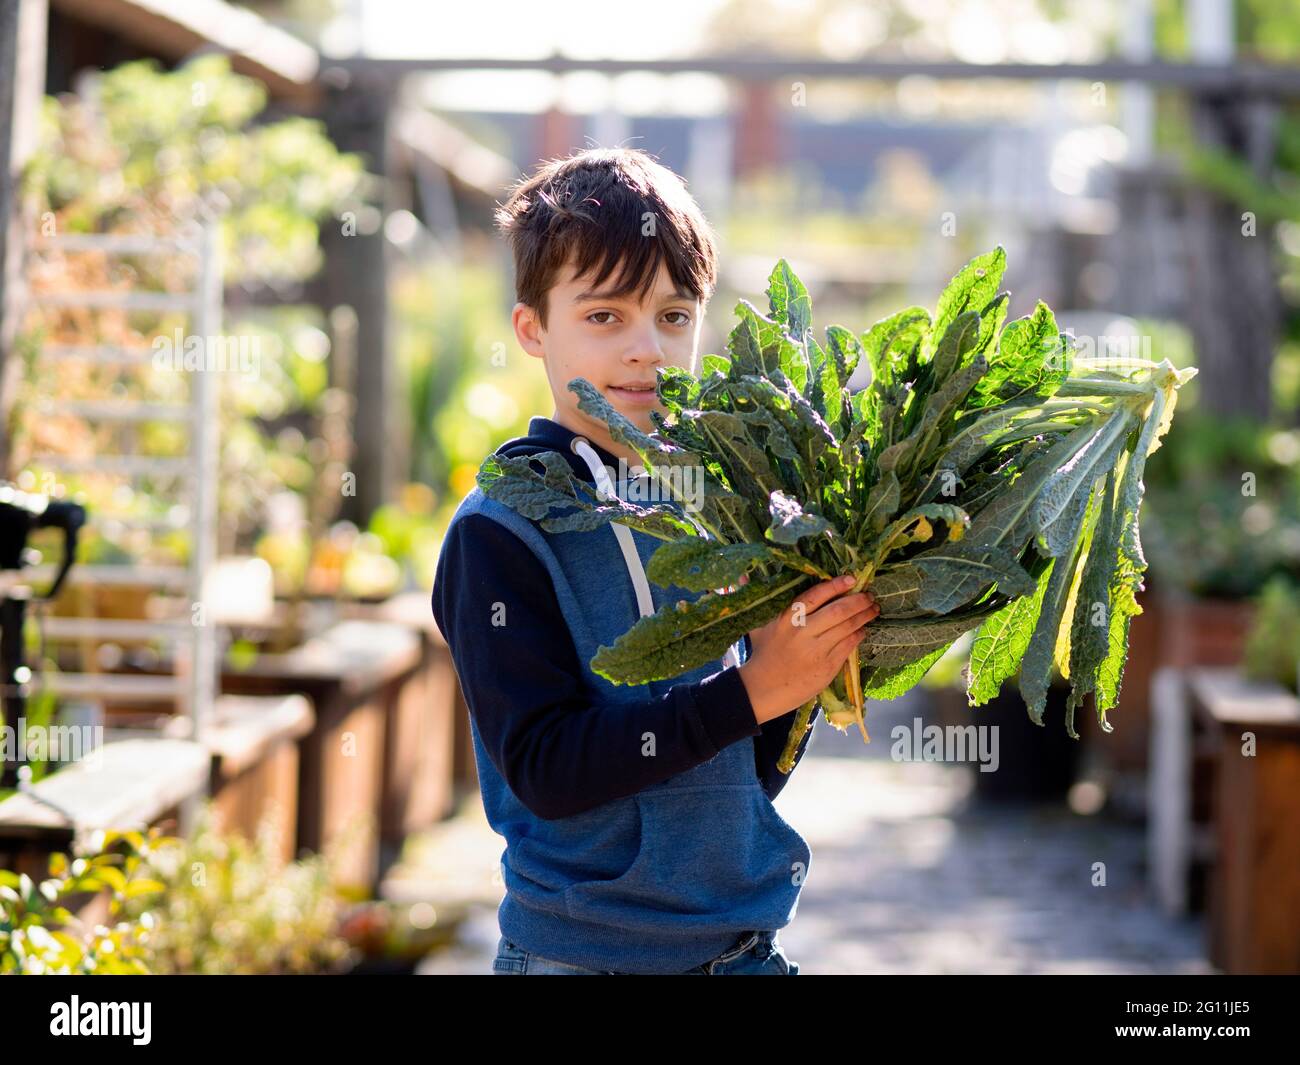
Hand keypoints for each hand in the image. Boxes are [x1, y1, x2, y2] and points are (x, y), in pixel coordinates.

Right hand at [738, 574, 878, 725]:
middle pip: (838, 610)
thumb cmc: (763, 654)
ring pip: (848, 627)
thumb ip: (769, 604)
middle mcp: (803, 632)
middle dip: (858, 600)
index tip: (851, 578)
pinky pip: (849, 646)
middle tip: (869, 595)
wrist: (762, 689)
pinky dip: (859, 635)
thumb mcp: (760, 626)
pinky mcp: (827, 667)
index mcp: (787, 618)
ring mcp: (816, 650)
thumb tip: (743, 577)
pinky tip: (863, 629)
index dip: (836, 585)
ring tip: (873, 609)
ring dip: (864, 616)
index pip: (816, 595)